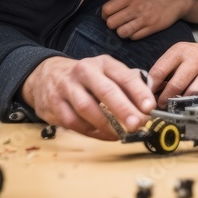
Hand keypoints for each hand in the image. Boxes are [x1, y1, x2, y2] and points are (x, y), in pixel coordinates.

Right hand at [20, 56, 154, 139]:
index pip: (124, 76)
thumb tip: (149, 105)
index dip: (139, 92)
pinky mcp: (53, 103)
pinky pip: (73, 121)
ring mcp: (67, 86)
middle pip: (105, 91)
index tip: (150, 107)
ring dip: (105, 125)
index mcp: (103, 63)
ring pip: (86, 108)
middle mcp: (85, 71)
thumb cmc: (86, 78)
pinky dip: (89, 131)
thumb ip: (127, 86)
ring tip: (119, 134)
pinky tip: (101, 134)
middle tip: (136, 124)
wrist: (47, 74)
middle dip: (123, 109)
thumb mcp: (106, 74)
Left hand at [101, 0, 189, 39]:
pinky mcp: (151, 28)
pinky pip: (134, 37)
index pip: (107, 9)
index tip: (108, 16)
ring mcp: (144, 19)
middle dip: (112, 24)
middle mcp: (136, 7)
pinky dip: (132, 35)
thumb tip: (108, 3)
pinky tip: (136, 30)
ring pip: (121, 32)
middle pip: (111, 23)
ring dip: (121, 32)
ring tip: (125, 28)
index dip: (105, 15)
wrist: (176, 0)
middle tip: (117, 23)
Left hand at [148, 42, 197, 108]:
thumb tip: (149, 89)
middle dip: (165, 99)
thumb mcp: (180, 55)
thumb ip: (165, 68)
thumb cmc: (196, 56)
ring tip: (174, 107)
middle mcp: (195, 58)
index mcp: (180, 50)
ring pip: (191, 94)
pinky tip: (192, 105)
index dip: (151, 87)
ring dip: (181, 104)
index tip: (147, 96)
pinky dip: (197, 103)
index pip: (159, 71)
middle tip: (160, 106)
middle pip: (175, 85)